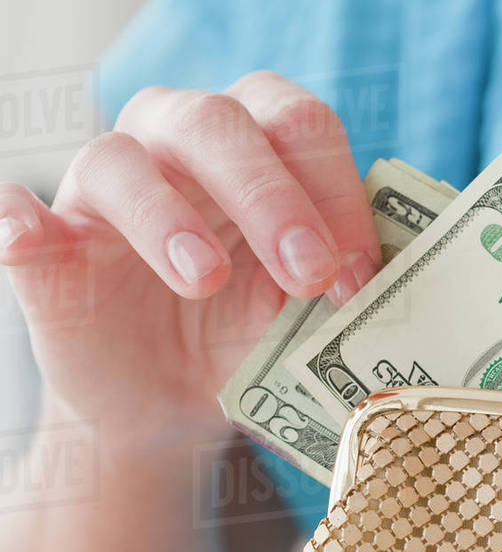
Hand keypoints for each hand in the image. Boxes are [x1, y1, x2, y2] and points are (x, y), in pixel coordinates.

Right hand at [0, 70, 379, 436]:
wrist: (178, 404)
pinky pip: (18, 216)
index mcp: (259, 146)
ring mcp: (107, 189)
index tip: (361, 275)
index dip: (336, 191)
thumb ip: (345, 291)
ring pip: (120, 159)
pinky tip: (25, 234)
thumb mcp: (310, 317)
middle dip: (272, 196)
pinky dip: (17, 219)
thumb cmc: (255, 338)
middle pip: (218, 124)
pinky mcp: (48, 244)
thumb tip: (392, 288)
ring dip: (166, 216)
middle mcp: (180, 145)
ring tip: (204, 279)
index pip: (300, 126)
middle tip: (309, 275)